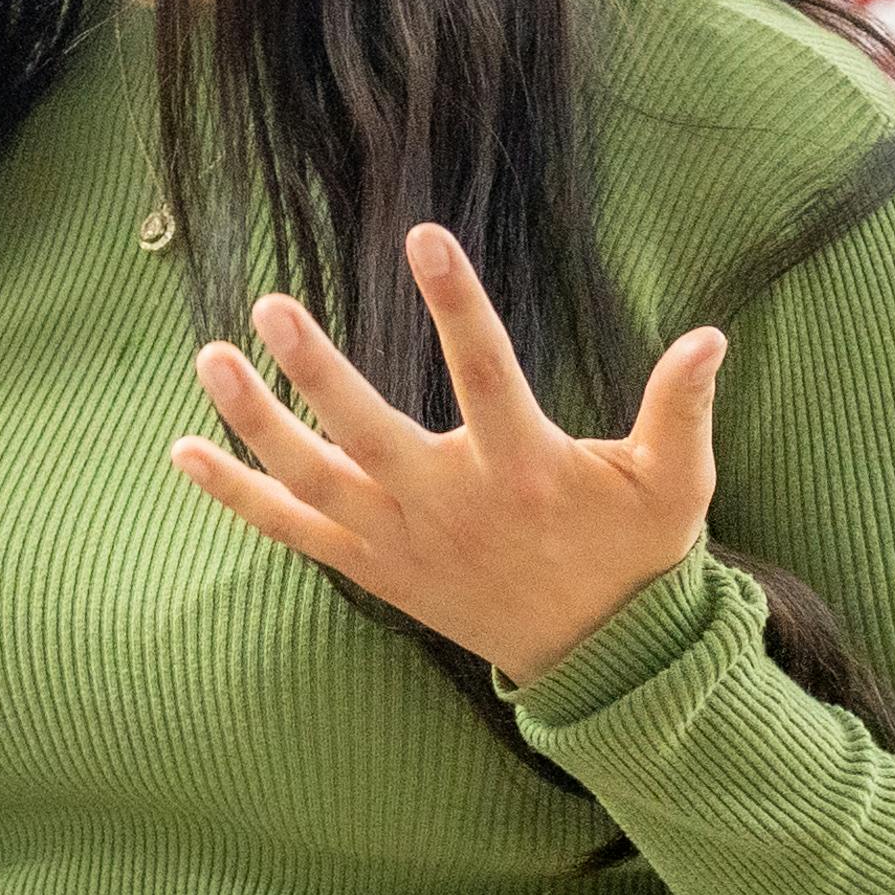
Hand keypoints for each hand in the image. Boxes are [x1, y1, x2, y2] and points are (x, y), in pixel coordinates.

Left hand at [173, 222, 721, 684]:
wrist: (599, 658)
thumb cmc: (635, 555)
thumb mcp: (677, 484)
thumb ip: (683, 409)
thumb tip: (711, 334)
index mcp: (523, 470)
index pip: (485, 371)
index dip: (455, 304)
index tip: (423, 236)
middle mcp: (450, 505)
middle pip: (366, 431)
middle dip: (315, 371)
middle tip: (271, 306)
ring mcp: (401, 541)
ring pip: (312, 477)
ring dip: (255, 422)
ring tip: (209, 357)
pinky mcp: (373, 567)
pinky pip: (290, 529)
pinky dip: (236, 494)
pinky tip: (183, 450)